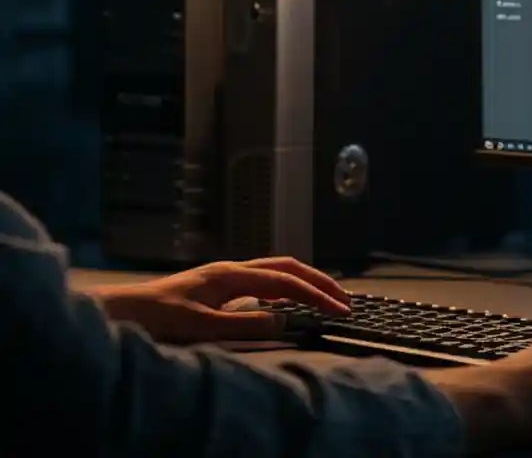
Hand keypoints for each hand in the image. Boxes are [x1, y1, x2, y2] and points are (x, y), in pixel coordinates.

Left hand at [84, 257, 350, 343]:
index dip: (316, 295)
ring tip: (326, 296)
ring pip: (276, 270)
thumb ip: (244, 324)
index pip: (285, 282)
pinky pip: (264, 280)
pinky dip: (287, 287)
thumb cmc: (159, 317)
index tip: (340, 310)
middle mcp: (232, 269)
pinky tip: (289, 302)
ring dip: (305, 281)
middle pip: (287, 266)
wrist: (125, 309)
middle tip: (344, 298)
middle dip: (319, 280)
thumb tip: (283, 322)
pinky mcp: (220, 285)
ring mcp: (226, 275)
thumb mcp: (203, 326)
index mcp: (232, 275)